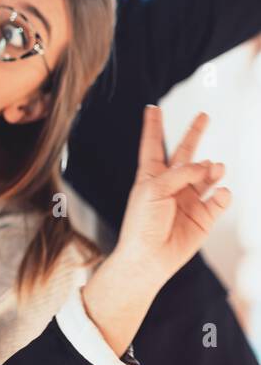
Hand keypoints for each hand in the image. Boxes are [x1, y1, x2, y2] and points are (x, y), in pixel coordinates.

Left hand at [106, 105, 230, 291]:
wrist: (149, 256)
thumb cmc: (142, 223)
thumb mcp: (153, 190)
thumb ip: (179, 173)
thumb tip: (206, 165)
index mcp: (151, 176)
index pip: (152, 145)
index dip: (153, 127)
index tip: (152, 109)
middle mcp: (171, 185)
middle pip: (185, 153)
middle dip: (194, 134)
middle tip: (204, 116)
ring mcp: (189, 199)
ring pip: (207, 175)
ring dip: (213, 169)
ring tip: (216, 167)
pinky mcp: (204, 216)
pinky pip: (218, 200)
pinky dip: (222, 194)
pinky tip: (220, 191)